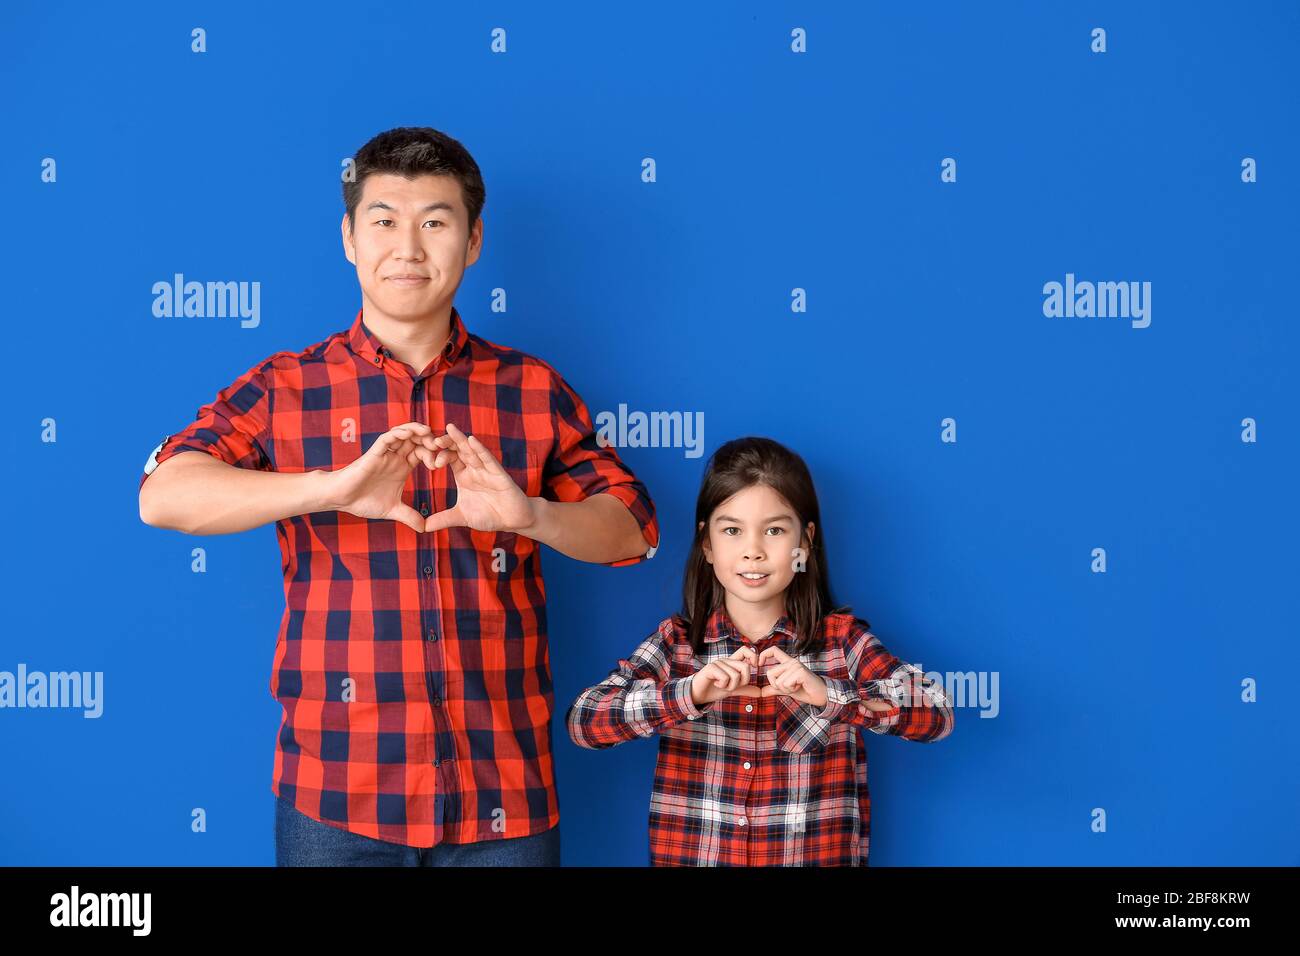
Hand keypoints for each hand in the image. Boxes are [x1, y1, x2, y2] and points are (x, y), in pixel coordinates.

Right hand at [321, 422, 440, 532]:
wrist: (342, 499)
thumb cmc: (364, 501)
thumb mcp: (392, 510)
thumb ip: (409, 516)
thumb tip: (424, 529)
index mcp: (403, 466)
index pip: (423, 453)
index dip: (435, 454)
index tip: (444, 462)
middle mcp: (396, 457)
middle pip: (416, 440)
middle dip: (429, 439)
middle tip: (441, 444)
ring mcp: (385, 453)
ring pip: (403, 434)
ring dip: (416, 431)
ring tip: (428, 432)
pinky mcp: (374, 453)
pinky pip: (387, 438)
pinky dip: (398, 433)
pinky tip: (409, 433)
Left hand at [421, 422, 534, 534]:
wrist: (513, 520)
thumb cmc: (490, 515)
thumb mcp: (461, 517)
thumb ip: (442, 519)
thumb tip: (422, 528)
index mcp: (463, 475)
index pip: (449, 459)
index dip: (438, 456)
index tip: (427, 459)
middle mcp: (474, 469)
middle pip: (458, 450)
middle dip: (446, 443)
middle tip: (433, 441)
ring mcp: (486, 469)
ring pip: (472, 450)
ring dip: (461, 440)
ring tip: (449, 429)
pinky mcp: (498, 473)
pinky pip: (488, 459)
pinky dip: (480, 449)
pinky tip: (471, 440)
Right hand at [690, 646, 761, 705]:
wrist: (698, 695)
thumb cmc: (714, 690)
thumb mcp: (732, 690)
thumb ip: (745, 689)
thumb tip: (760, 692)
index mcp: (732, 663)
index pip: (745, 650)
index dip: (753, 657)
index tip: (754, 668)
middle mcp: (726, 660)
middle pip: (745, 666)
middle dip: (742, 682)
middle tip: (732, 686)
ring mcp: (718, 663)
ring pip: (735, 675)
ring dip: (730, 686)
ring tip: (721, 686)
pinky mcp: (710, 668)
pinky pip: (725, 677)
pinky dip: (722, 685)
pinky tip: (716, 684)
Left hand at [755, 646, 828, 706]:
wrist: (820, 695)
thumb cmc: (805, 690)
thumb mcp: (786, 689)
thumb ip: (774, 688)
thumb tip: (761, 692)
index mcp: (788, 663)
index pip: (773, 650)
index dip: (763, 655)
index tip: (759, 664)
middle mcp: (792, 661)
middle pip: (770, 672)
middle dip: (777, 685)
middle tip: (790, 687)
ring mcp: (796, 665)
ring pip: (778, 681)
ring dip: (786, 689)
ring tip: (797, 686)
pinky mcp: (800, 671)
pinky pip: (786, 683)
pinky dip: (791, 689)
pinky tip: (800, 686)